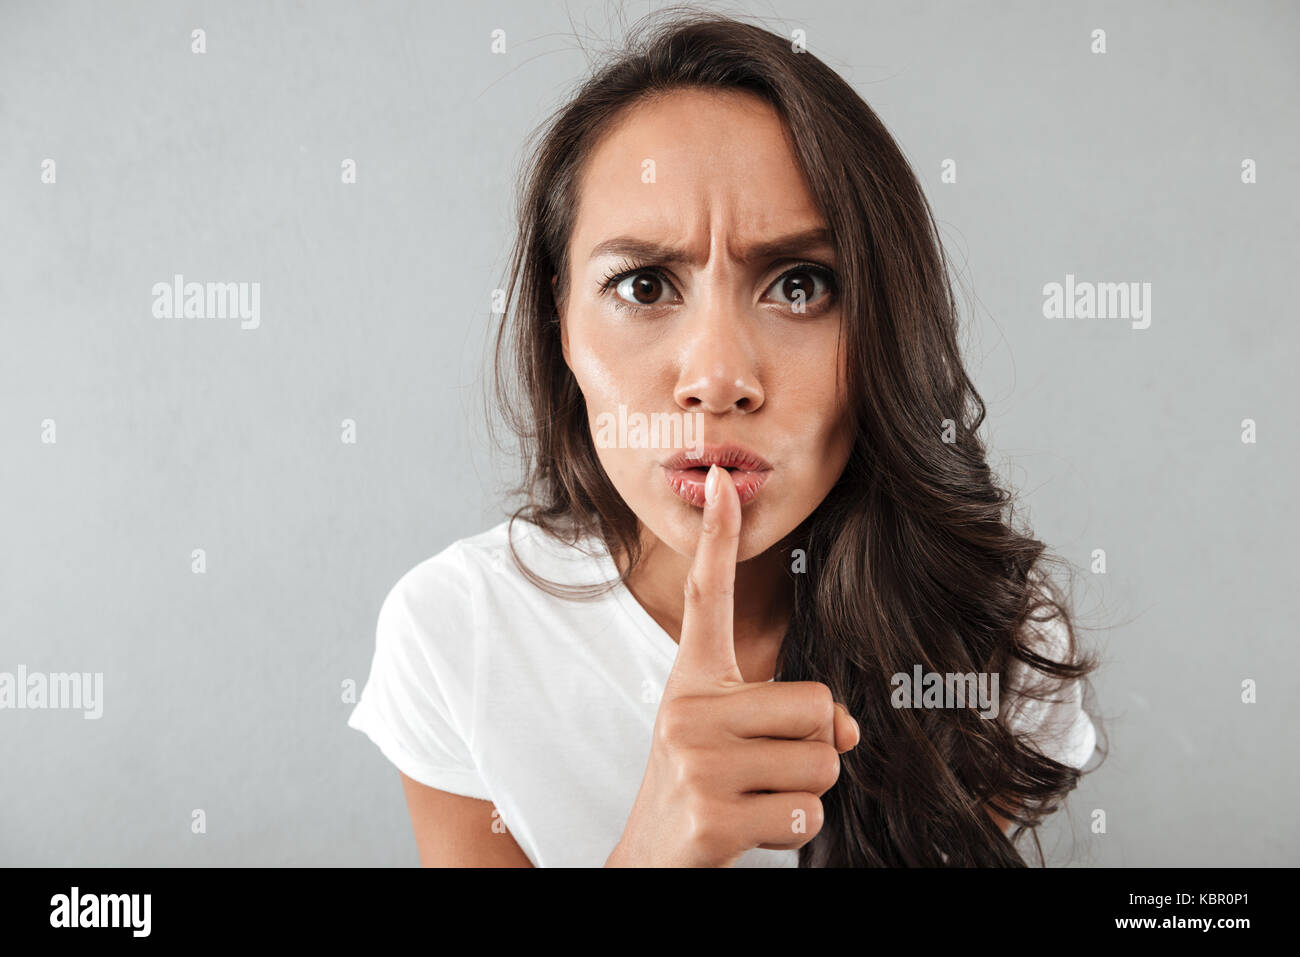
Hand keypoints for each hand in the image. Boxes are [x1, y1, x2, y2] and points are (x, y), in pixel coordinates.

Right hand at [608, 463, 860, 866]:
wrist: (650, 858)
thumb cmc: (701, 788)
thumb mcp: (732, 740)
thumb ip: (790, 717)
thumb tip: (848, 733)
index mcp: (692, 680)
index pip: (707, 596)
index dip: (718, 538)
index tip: (723, 481)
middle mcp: (687, 709)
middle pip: (817, 704)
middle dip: (812, 747)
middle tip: (761, 770)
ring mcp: (696, 762)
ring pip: (820, 763)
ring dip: (804, 792)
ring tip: (753, 799)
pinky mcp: (712, 815)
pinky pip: (806, 813)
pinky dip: (792, 828)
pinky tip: (748, 829)